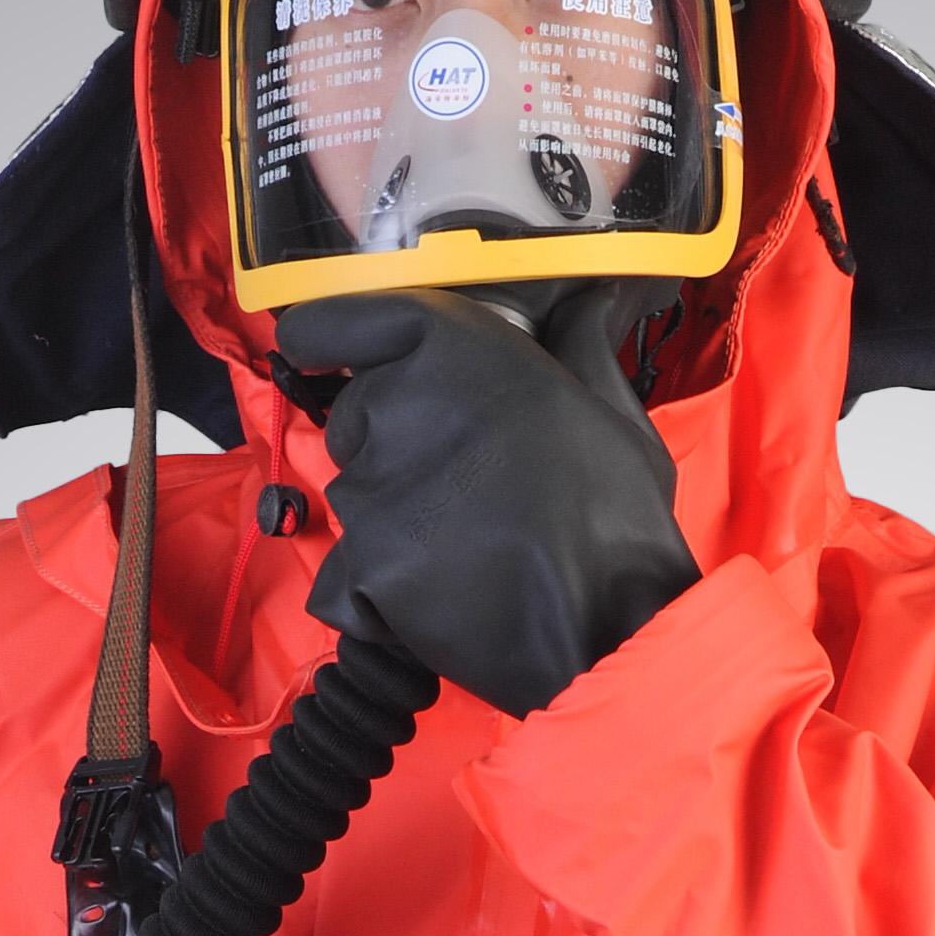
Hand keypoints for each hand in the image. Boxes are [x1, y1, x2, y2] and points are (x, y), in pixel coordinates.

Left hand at [304, 284, 697, 715]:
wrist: (609, 635)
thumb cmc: (618, 524)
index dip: (325, 338)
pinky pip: (348, 576)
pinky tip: (442, 596)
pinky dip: (379, 592)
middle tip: (461, 485)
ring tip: (465, 547)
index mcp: (457, 351)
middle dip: (387, 444)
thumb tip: (587, 300)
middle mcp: (401, 406)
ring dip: (391, 521)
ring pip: (355, 497)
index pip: (342, 322)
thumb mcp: (615, 415)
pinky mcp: (363, 565)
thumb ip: (578, 347)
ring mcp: (374, 489)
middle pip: (353, 417)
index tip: (316, 351)